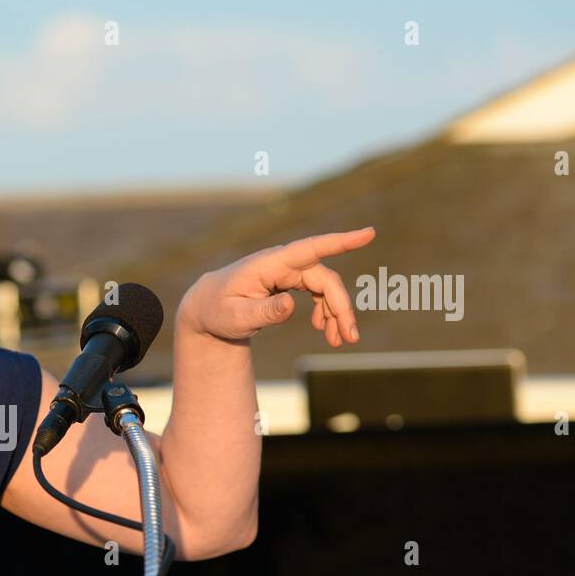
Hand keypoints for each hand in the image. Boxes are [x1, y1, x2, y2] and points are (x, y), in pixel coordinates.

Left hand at [179, 227, 375, 347]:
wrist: (207, 307)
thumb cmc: (217, 311)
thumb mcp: (235, 318)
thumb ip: (263, 312)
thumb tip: (292, 305)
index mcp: (269, 265)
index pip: (309, 249)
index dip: (340, 242)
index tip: (368, 234)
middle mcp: (282, 263)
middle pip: (324, 279)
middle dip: (341, 307)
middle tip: (349, 338)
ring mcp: (287, 271)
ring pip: (324, 287)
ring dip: (336, 313)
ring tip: (338, 341)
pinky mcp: (289, 281)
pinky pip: (317, 292)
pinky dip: (325, 312)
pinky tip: (324, 330)